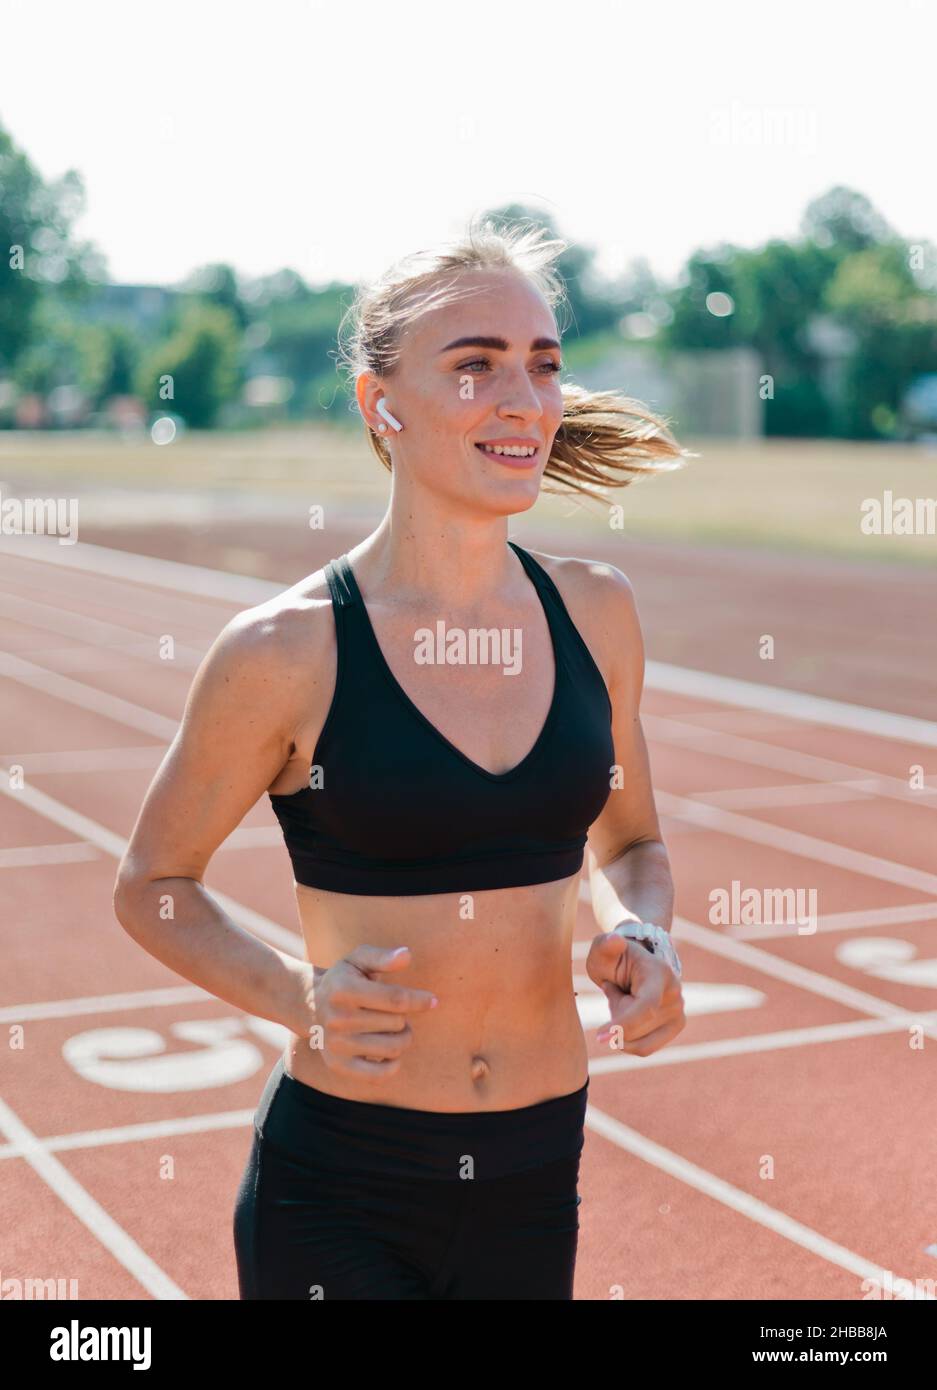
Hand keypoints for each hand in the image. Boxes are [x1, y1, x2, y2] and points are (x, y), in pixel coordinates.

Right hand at [307, 945, 437, 1079]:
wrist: (311, 1005)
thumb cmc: (345, 978)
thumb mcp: (359, 960)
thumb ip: (383, 957)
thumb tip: (406, 955)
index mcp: (344, 989)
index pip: (395, 999)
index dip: (419, 1000)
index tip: (433, 1000)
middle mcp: (337, 1018)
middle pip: (396, 1023)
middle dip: (404, 1017)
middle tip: (395, 1012)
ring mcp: (336, 1044)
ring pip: (393, 1048)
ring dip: (402, 1038)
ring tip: (393, 1029)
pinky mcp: (338, 1065)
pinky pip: (379, 1075)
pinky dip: (393, 1065)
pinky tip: (390, 1052)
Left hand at [585, 930, 685, 1055]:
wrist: (632, 964)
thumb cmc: (614, 956)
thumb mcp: (603, 948)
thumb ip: (606, 945)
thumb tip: (615, 940)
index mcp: (660, 973)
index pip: (646, 1006)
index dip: (623, 1024)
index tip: (599, 1037)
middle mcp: (675, 994)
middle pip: (637, 1026)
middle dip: (615, 1013)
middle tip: (614, 988)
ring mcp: (678, 1013)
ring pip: (638, 1041)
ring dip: (621, 1026)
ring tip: (623, 999)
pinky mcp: (674, 1028)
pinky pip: (644, 1048)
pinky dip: (627, 1037)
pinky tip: (626, 1014)